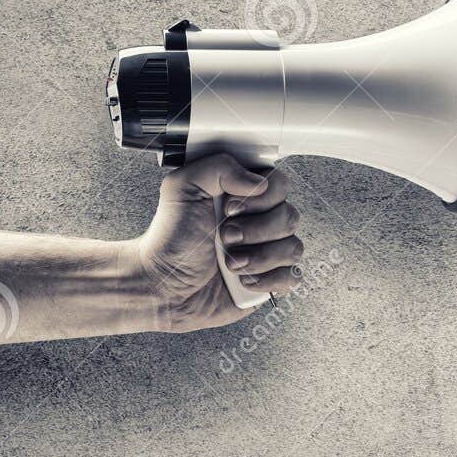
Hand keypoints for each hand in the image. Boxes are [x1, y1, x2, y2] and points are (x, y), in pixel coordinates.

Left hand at [133, 154, 304, 332]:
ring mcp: (268, 251)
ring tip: (232, 262)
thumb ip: (218, 167)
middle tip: (226, 237)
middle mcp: (259, 221)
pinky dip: (267, 279)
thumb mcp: (182, 190)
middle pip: (290, 216)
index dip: (261, 198)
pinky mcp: (271, 280)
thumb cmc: (169, 242)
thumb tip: (257, 181)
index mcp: (242, 196)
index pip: (279, 184)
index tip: (230, 208)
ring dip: (259, 257)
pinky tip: (243, 279)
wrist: (163, 288)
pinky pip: (292, 276)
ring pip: (293, 248)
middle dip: (256, 231)